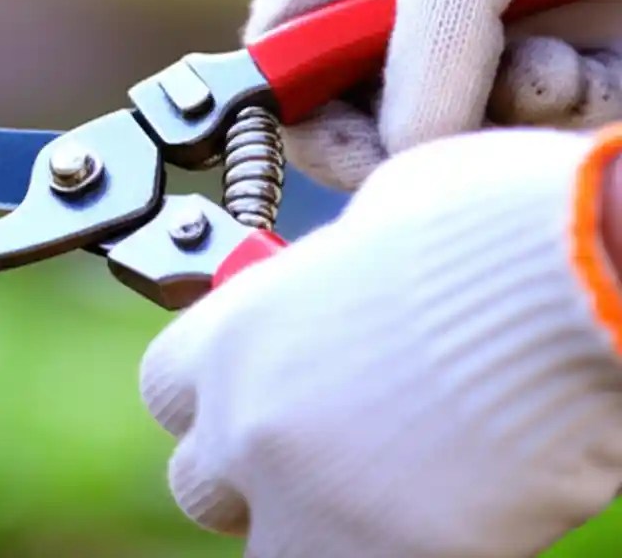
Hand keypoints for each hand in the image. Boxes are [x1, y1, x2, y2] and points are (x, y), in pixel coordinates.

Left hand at [140, 127, 621, 557]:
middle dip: (254, 477)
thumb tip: (341, 272)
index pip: (166, 392)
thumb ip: (331, 268)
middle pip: (200, 485)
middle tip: (326, 456)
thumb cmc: (497, 228)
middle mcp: (244, 422)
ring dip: (314, 529)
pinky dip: (384, 553)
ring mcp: (302, 501)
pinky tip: (443, 521)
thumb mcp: (381, 221)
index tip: (260, 394)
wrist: (583, 283)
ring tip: (389, 495)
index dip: (214, 398)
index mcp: (233, 331)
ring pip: (271, 550)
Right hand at [246, 0, 621, 190]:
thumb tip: (408, 153)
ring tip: (552, 67)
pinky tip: (588, 66)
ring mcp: (481, 26)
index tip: (380, 161)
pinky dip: (573, 104)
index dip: (320, 133)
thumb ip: (431, 41)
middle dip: (428, 133)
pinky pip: (551, 111)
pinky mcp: (563, 39)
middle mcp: (397, 5)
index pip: (288, 80)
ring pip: (470, 125)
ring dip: (511, 116)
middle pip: (376, 118)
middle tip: (475, 130)